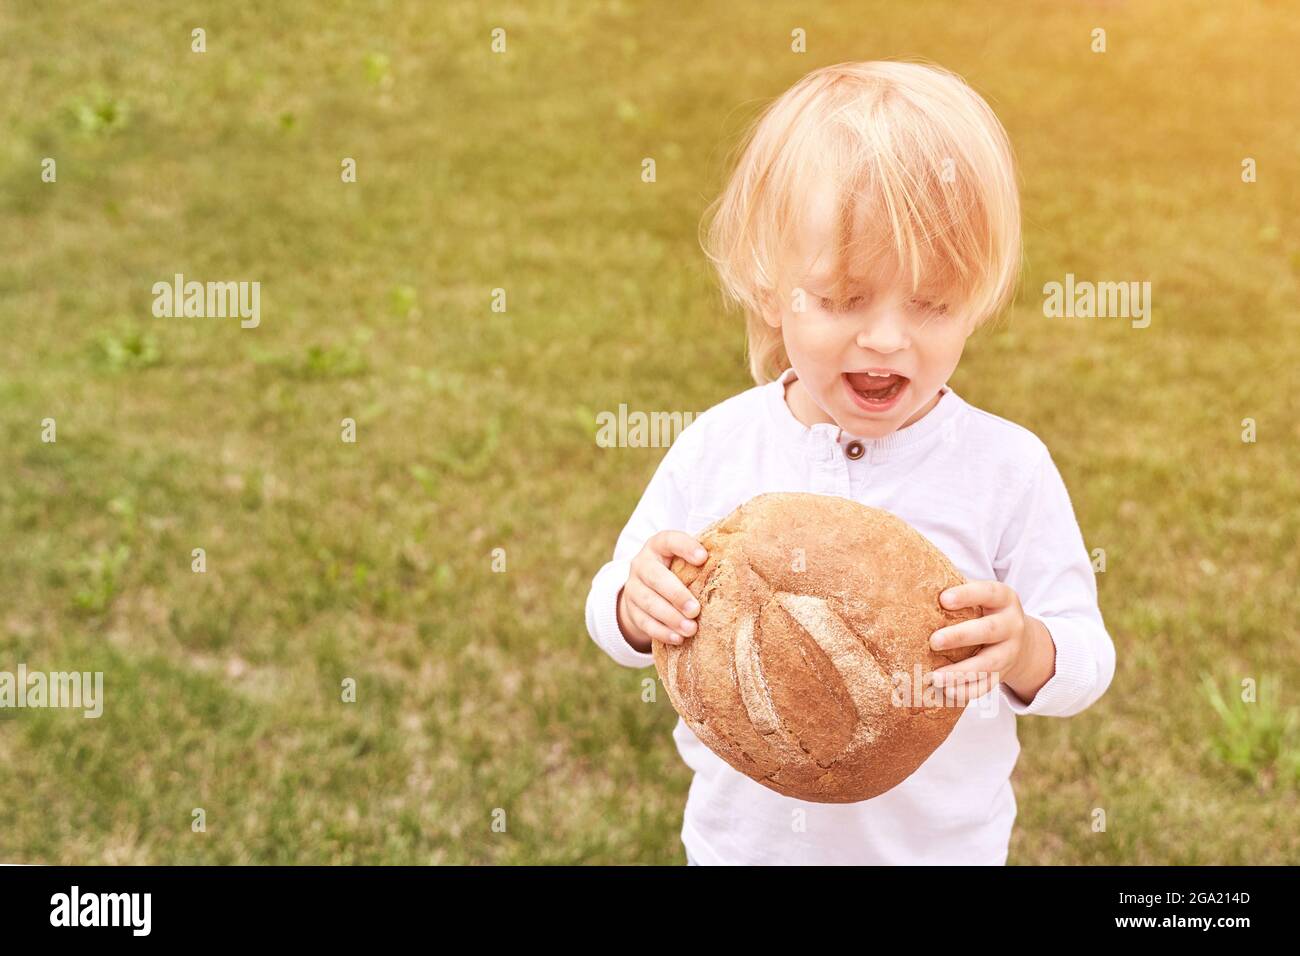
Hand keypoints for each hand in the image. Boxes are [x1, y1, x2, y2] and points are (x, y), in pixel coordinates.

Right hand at [617, 531, 708, 652]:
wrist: (645, 589)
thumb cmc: (676, 571)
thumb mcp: (684, 560)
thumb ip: (701, 561)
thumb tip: (741, 565)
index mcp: (658, 546)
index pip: (669, 540)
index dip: (685, 547)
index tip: (703, 558)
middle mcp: (642, 564)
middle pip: (655, 577)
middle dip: (676, 594)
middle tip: (695, 609)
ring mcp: (633, 588)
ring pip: (648, 602)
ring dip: (671, 617)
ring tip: (691, 629)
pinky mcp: (631, 610)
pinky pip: (644, 622)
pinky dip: (662, 632)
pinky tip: (678, 638)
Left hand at [927, 581, 1037, 704]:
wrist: (1021, 640)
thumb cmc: (985, 611)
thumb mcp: (981, 596)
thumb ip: (956, 591)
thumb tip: (913, 584)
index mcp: (1004, 599)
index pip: (988, 592)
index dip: (967, 595)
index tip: (943, 599)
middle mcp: (1011, 625)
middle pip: (989, 630)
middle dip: (961, 636)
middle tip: (933, 641)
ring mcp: (1010, 652)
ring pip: (988, 664)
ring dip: (961, 672)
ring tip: (935, 677)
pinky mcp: (1004, 674)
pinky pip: (987, 686)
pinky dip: (967, 691)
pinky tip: (947, 692)